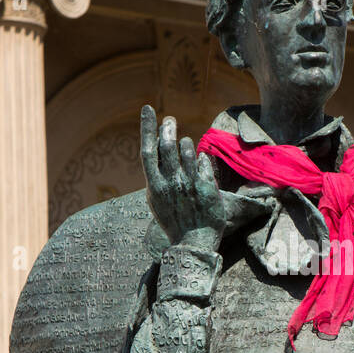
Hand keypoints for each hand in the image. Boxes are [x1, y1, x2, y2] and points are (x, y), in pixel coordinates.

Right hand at [140, 106, 225, 251]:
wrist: (193, 243)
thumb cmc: (174, 222)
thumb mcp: (157, 201)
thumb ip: (157, 177)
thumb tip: (159, 152)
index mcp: (154, 187)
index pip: (148, 150)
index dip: (147, 127)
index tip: (148, 109)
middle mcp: (170, 183)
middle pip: (167, 145)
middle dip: (167, 128)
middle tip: (170, 121)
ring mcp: (189, 184)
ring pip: (185, 150)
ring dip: (184, 143)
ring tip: (184, 143)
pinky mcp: (206, 187)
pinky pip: (203, 162)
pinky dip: (199, 157)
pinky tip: (198, 159)